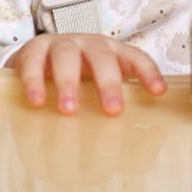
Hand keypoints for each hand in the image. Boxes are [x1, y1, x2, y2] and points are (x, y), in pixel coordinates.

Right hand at [7, 33, 166, 115]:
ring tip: (69, 110)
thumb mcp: (96, 88)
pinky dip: (35, 80)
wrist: (33, 59)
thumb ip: (116, 110)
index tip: (158, 92)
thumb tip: (147, 146)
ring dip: (69, 82)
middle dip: (109, 82)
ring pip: (67, 56)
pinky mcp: (33, 51)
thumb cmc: (75, 77)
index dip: (147, 72)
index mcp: (110, 52)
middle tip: (113, 110)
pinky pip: (33, 62)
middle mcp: (87, 45)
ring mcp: (60, 45)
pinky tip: (37, 101)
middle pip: (102, 56)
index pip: (133, 57)